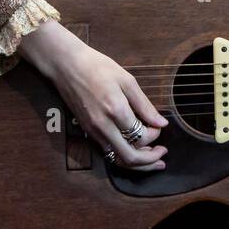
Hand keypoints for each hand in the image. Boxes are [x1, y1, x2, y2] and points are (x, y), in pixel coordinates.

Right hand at [20, 19, 168, 171]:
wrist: (66, 65)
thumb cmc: (98, 67)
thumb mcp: (127, 80)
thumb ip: (144, 105)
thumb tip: (161, 123)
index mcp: (116, 111)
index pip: (141, 136)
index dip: (155, 134)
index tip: (159, 126)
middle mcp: (103, 126)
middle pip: (129, 157)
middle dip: (149, 160)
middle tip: (163, 154)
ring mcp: (93, 131)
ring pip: (117, 159)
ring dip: (137, 163)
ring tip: (152, 159)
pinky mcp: (87, 132)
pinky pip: (107, 152)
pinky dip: (122, 155)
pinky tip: (133, 149)